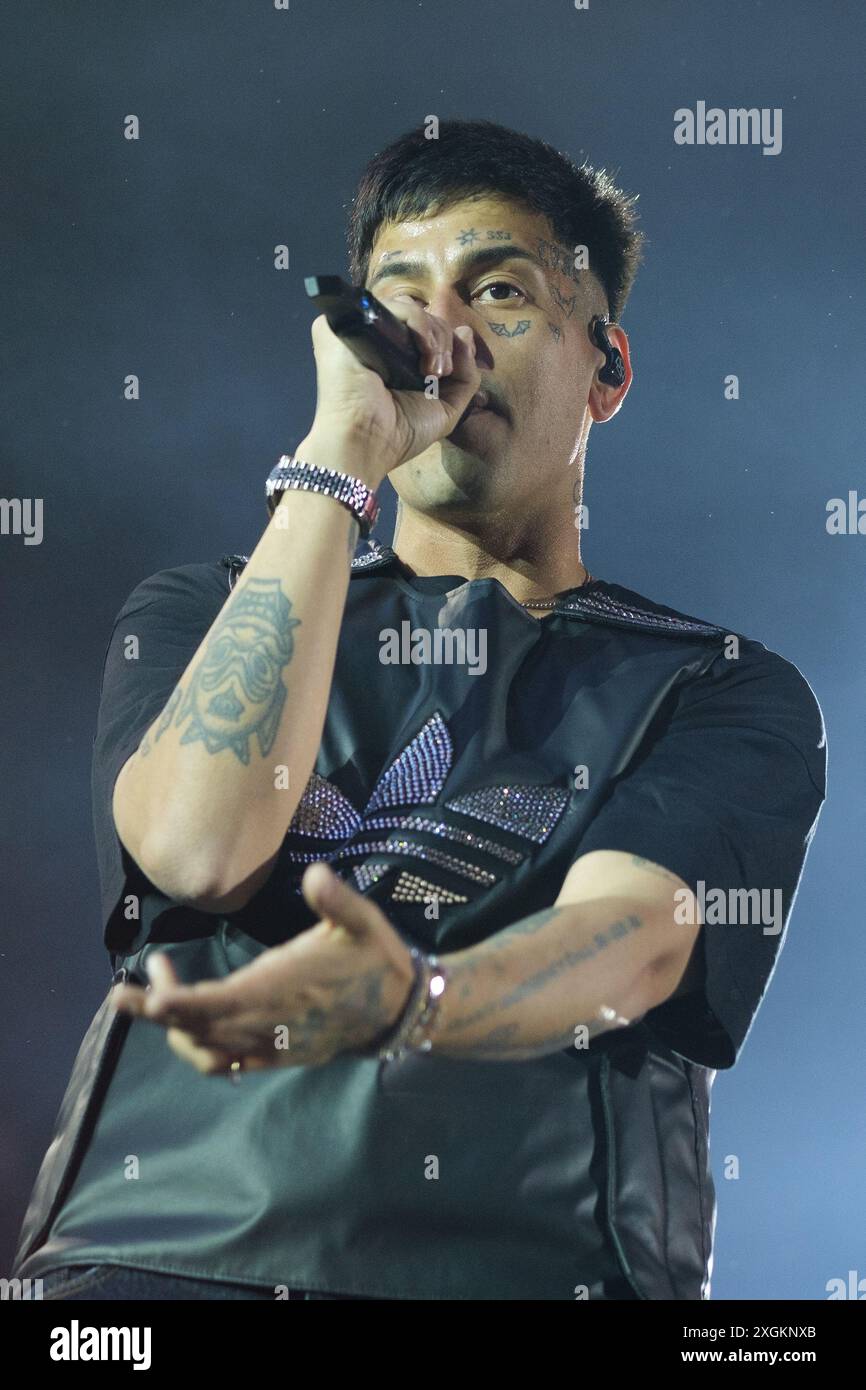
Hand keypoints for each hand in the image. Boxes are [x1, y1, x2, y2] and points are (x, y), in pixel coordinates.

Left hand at [110, 863, 415, 1073]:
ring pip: (205, 1049)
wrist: (398, 1010)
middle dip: (157, 1011)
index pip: (219, 1002)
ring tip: (155, 999)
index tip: (149, 992)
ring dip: (174, 1030)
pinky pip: (225, 1064)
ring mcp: (270, 1045)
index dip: (181, 1002)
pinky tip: (187, 1027)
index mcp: (282, 989)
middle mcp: (269, 1023)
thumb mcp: (362, 921)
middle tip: (125, 991)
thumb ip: (336, 900)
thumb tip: (317, 875)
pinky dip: (198, 1049)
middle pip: (199, 1027)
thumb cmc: (375, 959)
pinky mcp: (275, 1056)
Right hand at [299, 303, 480, 481]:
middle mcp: (375, 341)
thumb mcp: (445, 407)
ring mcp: (358, 330)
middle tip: (441, 374)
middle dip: (444, 342)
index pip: (426, 330)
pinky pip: (392, 306)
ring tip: (432, 371)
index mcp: (393, 357)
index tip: (449, 373)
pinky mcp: (345, 325)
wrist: (368, 444)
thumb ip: (465, 373)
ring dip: (436, 337)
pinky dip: (418, 323)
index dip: (446, 344)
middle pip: (422, 317)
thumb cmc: (400, 434)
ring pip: (411, 310)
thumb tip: (466, 333)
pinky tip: (423, 353)